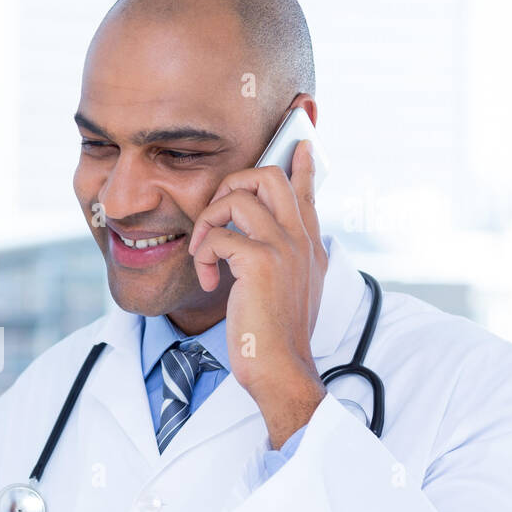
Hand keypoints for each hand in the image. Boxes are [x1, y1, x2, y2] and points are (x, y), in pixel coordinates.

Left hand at [188, 140, 328, 445]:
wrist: (280, 370)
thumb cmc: (274, 338)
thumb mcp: (287, 293)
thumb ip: (282, 263)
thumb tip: (259, 250)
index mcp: (308, 245)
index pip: (307, 190)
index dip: (301, 162)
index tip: (301, 141)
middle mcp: (301, 239)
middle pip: (268, 174)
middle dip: (229, 185)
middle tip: (213, 218)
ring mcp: (284, 247)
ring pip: (237, 196)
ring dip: (208, 221)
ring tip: (204, 255)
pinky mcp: (260, 262)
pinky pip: (218, 235)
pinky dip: (203, 255)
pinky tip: (208, 279)